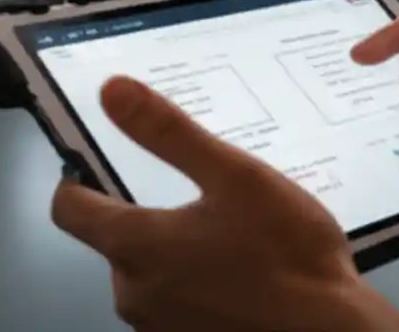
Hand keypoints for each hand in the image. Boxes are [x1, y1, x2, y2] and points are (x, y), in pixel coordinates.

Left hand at [51, 77, 398, 331]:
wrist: (330, 331)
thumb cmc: (287, 253)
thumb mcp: (236, 176)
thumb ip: (169, 134)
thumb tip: (112, 91)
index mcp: (135, 247)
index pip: (69, 210)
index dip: (76, 180)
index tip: (97, 162)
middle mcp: (134, 294)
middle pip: (116, 241)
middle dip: (150, 216)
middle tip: (205, 197)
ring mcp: (159, 325)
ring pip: (150, 272)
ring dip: (178, 250)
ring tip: (232, 234)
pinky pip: (177, 300)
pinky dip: (198, 280)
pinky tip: (241, 269)